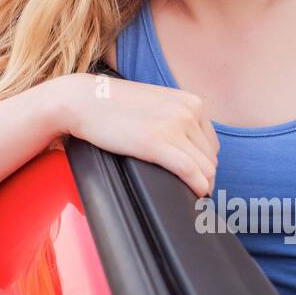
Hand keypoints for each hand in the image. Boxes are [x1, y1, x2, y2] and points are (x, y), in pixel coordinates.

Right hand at [60, 73, 218, 196]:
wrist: (83, 100)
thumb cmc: (113, 104)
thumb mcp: (155, 102)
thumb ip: (175, 117)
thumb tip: (186, 146)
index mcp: (191, 102)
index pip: (211, 143)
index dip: (204, 163)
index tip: (194, 176)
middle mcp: (189, 112)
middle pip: (210, 157)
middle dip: (203, 176)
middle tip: (190, 190)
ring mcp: (175, 127)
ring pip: (205, 168)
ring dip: (203, 185)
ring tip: (190, 194)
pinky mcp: (158, 143)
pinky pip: (191, 172)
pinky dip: (198, 187)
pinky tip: (194, 194)